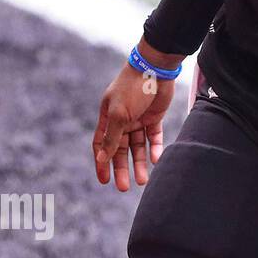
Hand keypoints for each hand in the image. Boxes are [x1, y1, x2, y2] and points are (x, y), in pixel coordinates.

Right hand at [93, 52, 176, 190]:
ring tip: (143, 181)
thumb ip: (112, 137)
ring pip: (137, 146)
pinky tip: (156, 160)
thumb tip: (102, 158)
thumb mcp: (119, 114)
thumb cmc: (132, 89)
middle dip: (121, 168)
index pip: (101, 145)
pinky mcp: (154, 117)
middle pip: (120, 150)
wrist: (155, 69)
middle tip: (123, 188)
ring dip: (139, 163)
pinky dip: (154, 149)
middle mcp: (122, 121)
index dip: (102, 163)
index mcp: (108, 118)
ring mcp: (138, 119)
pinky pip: (153, 137)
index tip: (104, 181)